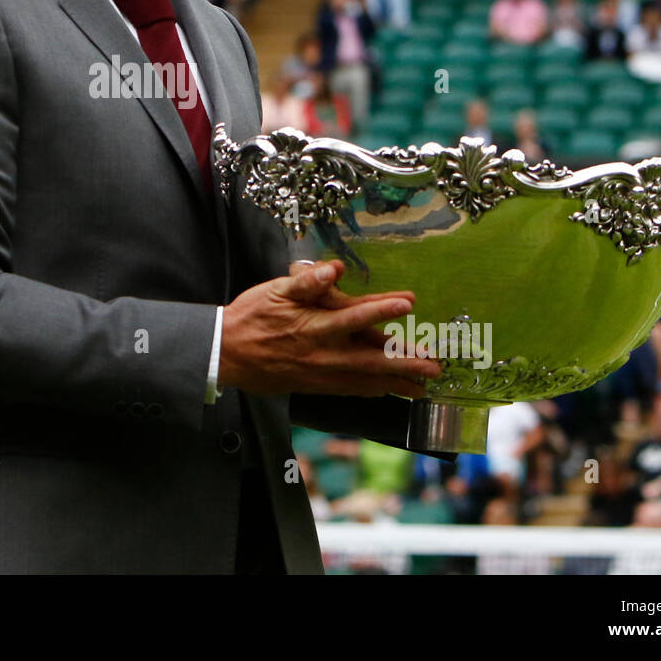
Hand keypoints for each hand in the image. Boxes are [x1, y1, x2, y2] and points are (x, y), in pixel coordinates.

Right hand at [218, 258, 439, 397]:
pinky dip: (372, 390)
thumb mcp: (274, 290)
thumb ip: (306, 281)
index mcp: (313, 326)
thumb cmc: (251, 316)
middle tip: (434, 367)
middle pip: (371, 360)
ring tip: (424, 387)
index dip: (382, 309)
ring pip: (364, 380)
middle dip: (405, 363)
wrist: (226, 354)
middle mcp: (322, 354)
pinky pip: (350, 390)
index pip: (354, 317)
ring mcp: (320, 374)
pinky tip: (389, 391)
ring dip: (396, 383)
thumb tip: (333, 269)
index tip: (409, 303)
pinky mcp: (315, 385)